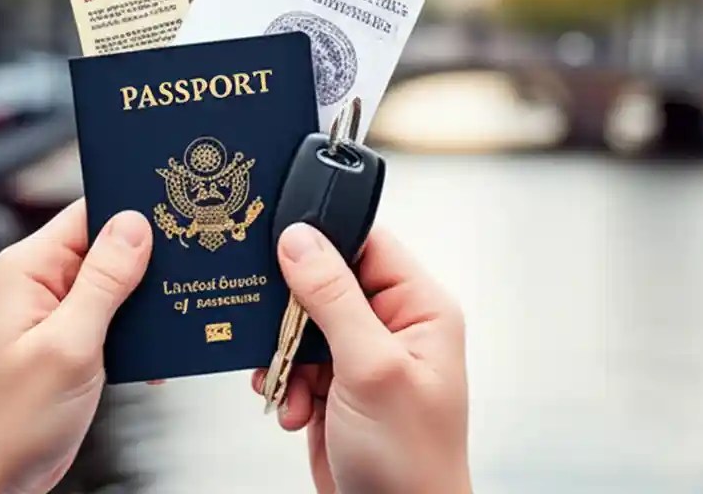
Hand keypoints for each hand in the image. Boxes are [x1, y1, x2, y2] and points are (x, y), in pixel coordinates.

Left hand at [0, 200, 151, 493]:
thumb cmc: (6, 426)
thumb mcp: (68, 347)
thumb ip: (103, 282)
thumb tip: (135, 224)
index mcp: (28, 269)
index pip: (91, 212)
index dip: (136, 210)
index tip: (179, 215)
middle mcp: (39, 283)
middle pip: (110, 244)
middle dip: (151, 259)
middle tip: (189, 272)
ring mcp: (54, 313)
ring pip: (118, 283)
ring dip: (147, 301)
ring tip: (176, 316)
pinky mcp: (69, 341)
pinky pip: (114, 316)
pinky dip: (139, 331)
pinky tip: (156, 353)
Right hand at [252, 224, 470, 493]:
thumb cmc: (412, 463)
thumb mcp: (370, 369)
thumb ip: (334, 299)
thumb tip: (301, 239)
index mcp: (421, 308)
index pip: (369, 244)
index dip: (324, 242)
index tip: (282, 251)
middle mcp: (394, 327)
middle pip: (326, 282)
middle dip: (293, 314)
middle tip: (282, 335)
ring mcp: (363, 359)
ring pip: (302, 325)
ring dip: (284, 357)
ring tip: (291, 384)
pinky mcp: (337, 388)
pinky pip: (294, 363)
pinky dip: (283, 385)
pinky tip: (293, 409)